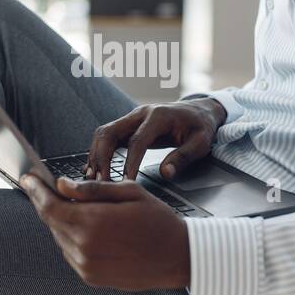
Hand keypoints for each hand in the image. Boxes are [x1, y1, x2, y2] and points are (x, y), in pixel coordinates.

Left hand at [19, 174, 190, 290]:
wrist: (179, 258)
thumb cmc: (160, 223)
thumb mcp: (129, 192)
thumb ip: (92, 189)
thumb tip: (63, 185)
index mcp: (93, 223)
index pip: (49, 206)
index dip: (35, 190)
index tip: (29, 179)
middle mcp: (85, 248)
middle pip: (52, 221)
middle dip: (50, 203)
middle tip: (54, 189)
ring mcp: (87, 266)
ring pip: (60, 237)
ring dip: (64, 222)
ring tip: (85, 211)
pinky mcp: (92, 277)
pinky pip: (71, 253)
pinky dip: (74, 239)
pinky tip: (93, 230)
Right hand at [84, 97, 227, 180]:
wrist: (199, 111)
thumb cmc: (200, 127)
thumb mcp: (200, 143)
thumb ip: (182, 157)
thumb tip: (165, 174)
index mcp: (158, 116)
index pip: (137, 141)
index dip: (129, 163)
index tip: (126, 182)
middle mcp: (140, 114)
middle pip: (110, 132)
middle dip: (101, 158)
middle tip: (102, 182)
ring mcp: (132, 118)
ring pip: (104, 133)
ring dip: (96, 155)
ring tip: (94, 178)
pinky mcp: (129, 126)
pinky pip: (108, 137)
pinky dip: (99, 153)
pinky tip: (96, 169)